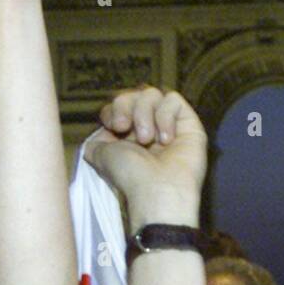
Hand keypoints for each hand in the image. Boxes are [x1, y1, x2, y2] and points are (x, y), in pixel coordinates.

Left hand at [88, 88, 206, 227]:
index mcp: (127, 135)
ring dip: (144, 113)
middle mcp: (148, 128)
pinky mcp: (188, 124)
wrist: (157, 191)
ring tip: (148, 139)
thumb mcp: (99, 155)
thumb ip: (95, 141)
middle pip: (134, 94)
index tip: (113, 126)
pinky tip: (166, 140)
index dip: (114, 109)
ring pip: (153, 93)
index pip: (119, 104)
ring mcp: (168, 125)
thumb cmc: (130, 176)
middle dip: (126, 106)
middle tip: (124, 128)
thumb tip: (99, 132)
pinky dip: (165, 115)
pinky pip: (174, 100)